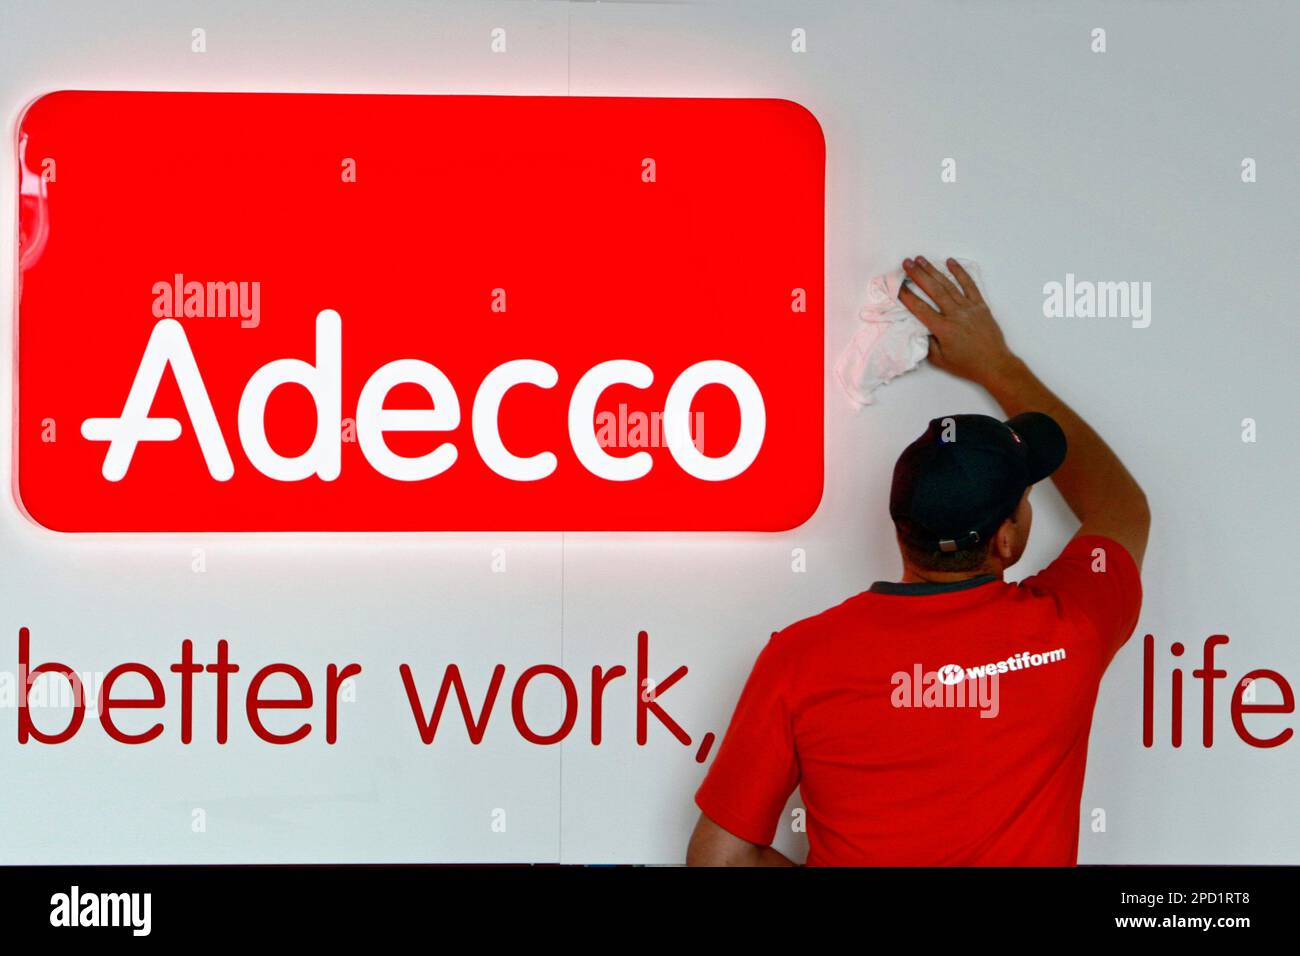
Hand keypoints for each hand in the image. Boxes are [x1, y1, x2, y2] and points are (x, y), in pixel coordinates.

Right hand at [897, 256, 1017, 386]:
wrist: (994, 364)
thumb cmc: (966, 365)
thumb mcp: (940, 360)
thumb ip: (928, 343)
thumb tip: (919, 328)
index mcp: (944, 329)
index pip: (921, 309)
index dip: (907, 296)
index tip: (897, 286)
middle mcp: (956, 315)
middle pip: (934, 291)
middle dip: (918, 275)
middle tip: (907, 263)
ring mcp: (969, 308)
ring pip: (948, 285)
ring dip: (934, 271)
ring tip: (921, 259)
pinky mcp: (981, 305)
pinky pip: (970, 285)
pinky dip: (960, 272)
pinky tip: (950, 262)